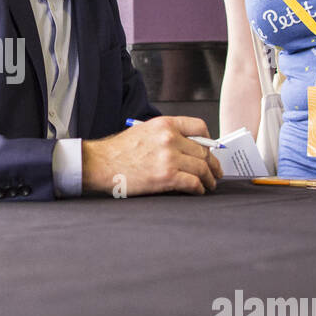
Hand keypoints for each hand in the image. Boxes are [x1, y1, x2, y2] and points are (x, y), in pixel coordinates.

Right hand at [81, 115, 222, 195]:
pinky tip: (197, 191)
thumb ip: (166, 135)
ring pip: (202, 168)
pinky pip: (193, 183)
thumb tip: (187, 148)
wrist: (100, 164)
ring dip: (209, 179)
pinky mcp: (167, 176)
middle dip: (212, 164)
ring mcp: (169, 157)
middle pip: (204, 151)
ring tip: (209, 184)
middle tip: (215, 172)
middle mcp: (169, 138)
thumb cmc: (118, 151)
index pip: (199, 127)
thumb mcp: (144, 131)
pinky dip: (199, 189)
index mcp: (165, 124)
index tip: (211, 150)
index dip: (209, 141)